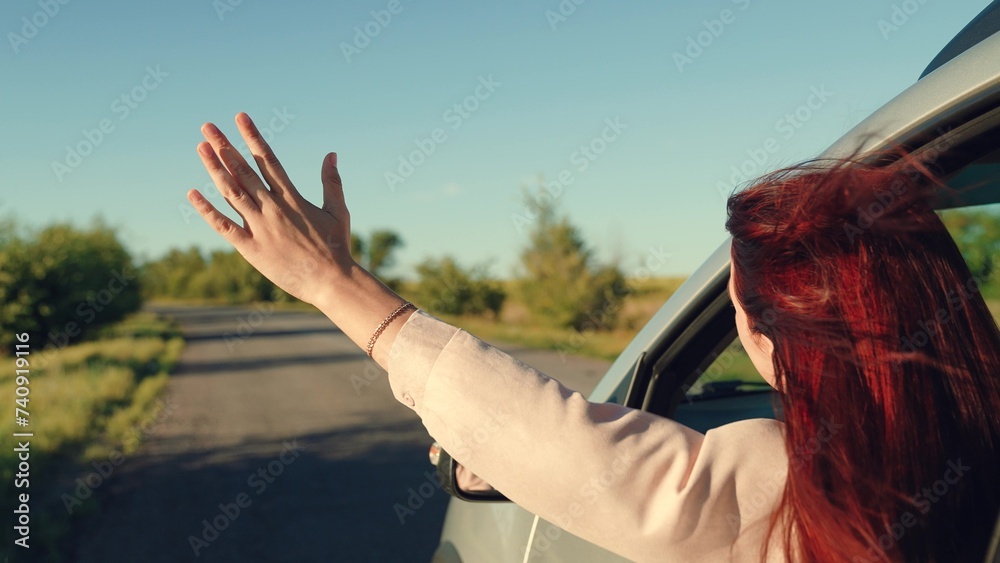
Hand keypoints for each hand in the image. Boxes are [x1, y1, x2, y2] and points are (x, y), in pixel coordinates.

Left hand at [187, 113, 352, 304]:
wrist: (332, 282)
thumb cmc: (338, 247)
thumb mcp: (339, 211)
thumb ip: (332, 182)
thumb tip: (331, 154)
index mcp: (293, 197)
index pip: (268, 159)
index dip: (253, 137)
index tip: (240, 118)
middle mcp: (273, 208)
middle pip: (244, 171)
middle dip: (224, 146)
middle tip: (207, 127)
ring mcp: (260, 228)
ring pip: (231, 192)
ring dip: (214, 169)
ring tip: (200, 148)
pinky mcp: (251, 249)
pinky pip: (224, 226)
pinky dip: (207, 210)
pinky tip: (193, 193)